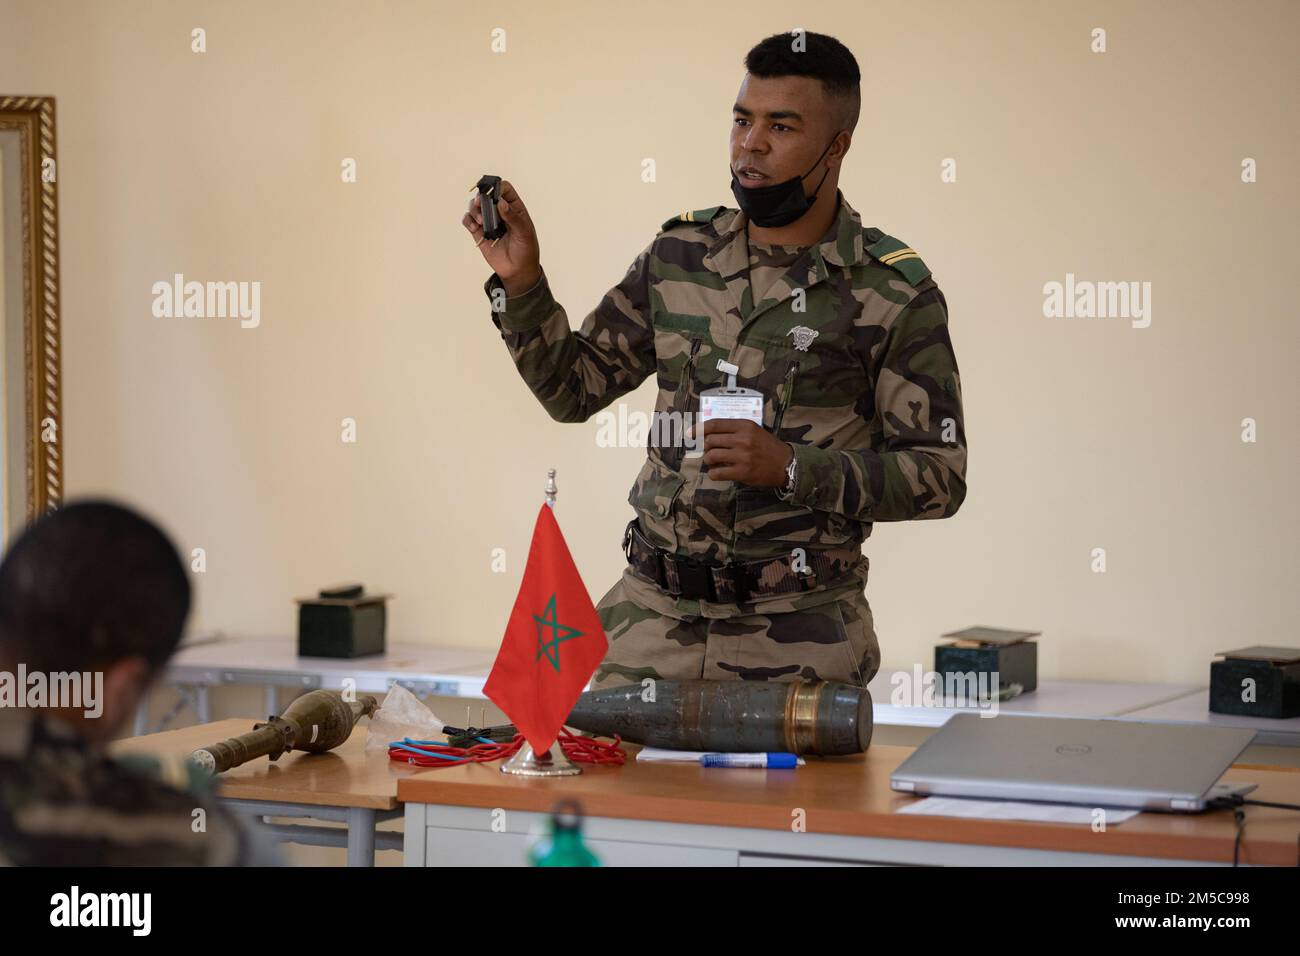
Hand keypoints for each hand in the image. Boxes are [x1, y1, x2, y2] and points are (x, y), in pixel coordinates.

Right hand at [462, 178, 541, 295]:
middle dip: (482, 197)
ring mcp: (488, 220)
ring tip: (481, 222)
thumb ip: (513, 217)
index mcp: (514, 207)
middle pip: (486, 194)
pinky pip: (468, 220)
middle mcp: (499, 211)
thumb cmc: (526, 249)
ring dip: (474, 209)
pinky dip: (468, 220)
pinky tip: (474, 227)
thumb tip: (500, 203)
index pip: (504, 188)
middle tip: (480, 203)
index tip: (493, 194)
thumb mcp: (524, 232)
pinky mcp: (479, 232)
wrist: (518, 270)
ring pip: (475, 205)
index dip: (497, 187)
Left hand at [697, 419, 793, 486]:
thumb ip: (734, 430)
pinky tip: (718, 473)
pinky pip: (717, 473)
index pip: (715, 424)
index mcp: (744, 426)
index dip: (699, 428)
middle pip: (710, 440)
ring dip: (709, 460)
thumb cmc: (767, 446)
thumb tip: (708, 434)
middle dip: (706, 447)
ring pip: (711, 456)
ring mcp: (742, 456)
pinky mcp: (742, 472)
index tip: (690, 433)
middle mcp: (743, 439)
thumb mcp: (753, 431)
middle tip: (711, 451)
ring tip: (714, 462)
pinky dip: (713, 474)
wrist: (785, 464)